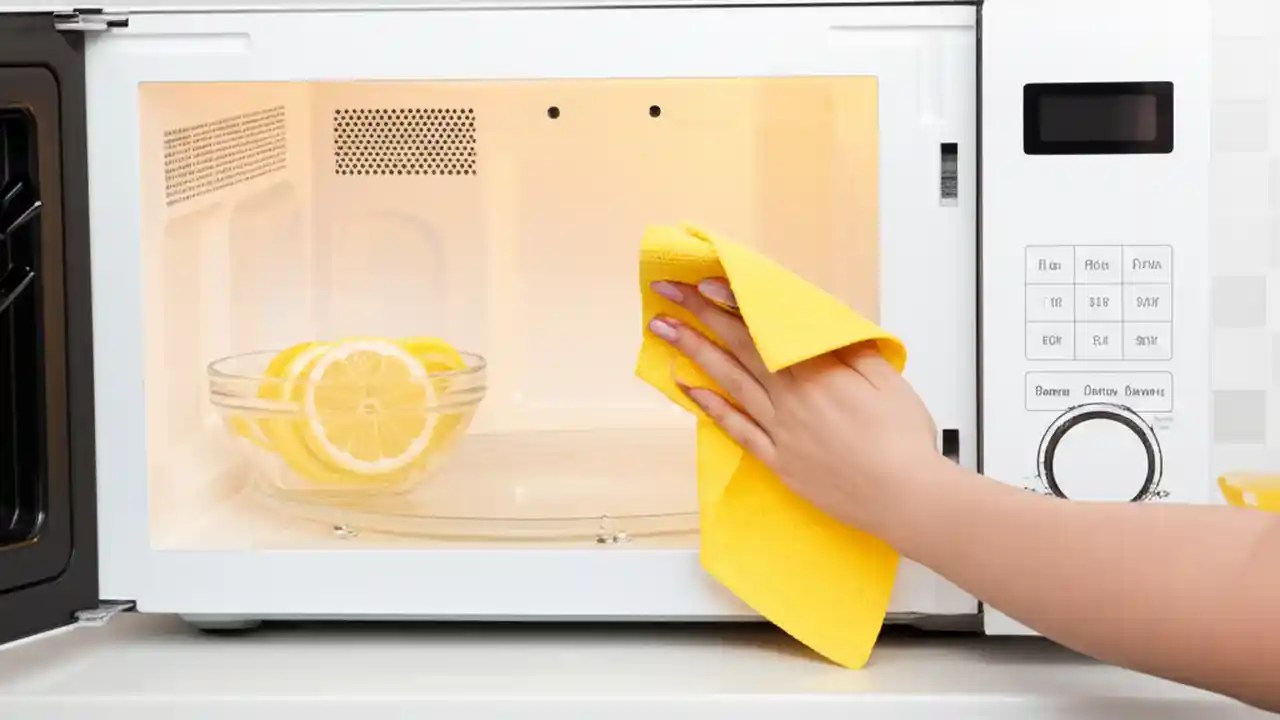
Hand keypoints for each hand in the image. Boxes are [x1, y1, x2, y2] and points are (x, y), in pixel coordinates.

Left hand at [647, 278, 945, 537]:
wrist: (904, 497)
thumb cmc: (902, 438)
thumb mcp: (885, 377)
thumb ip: (849, 345)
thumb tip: (822, 319)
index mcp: (816, 371)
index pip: (763, 326)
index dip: (730, 302)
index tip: (701, 282)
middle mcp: (790, 397)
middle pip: (736, 347)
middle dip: (699, 316)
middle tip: (666, 293)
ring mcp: (780, 430)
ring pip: (728, 382)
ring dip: (693, 352)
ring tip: (663, 330)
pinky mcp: (778, 460)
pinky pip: (736, 429)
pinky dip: (710, 408)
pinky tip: (688, 388)